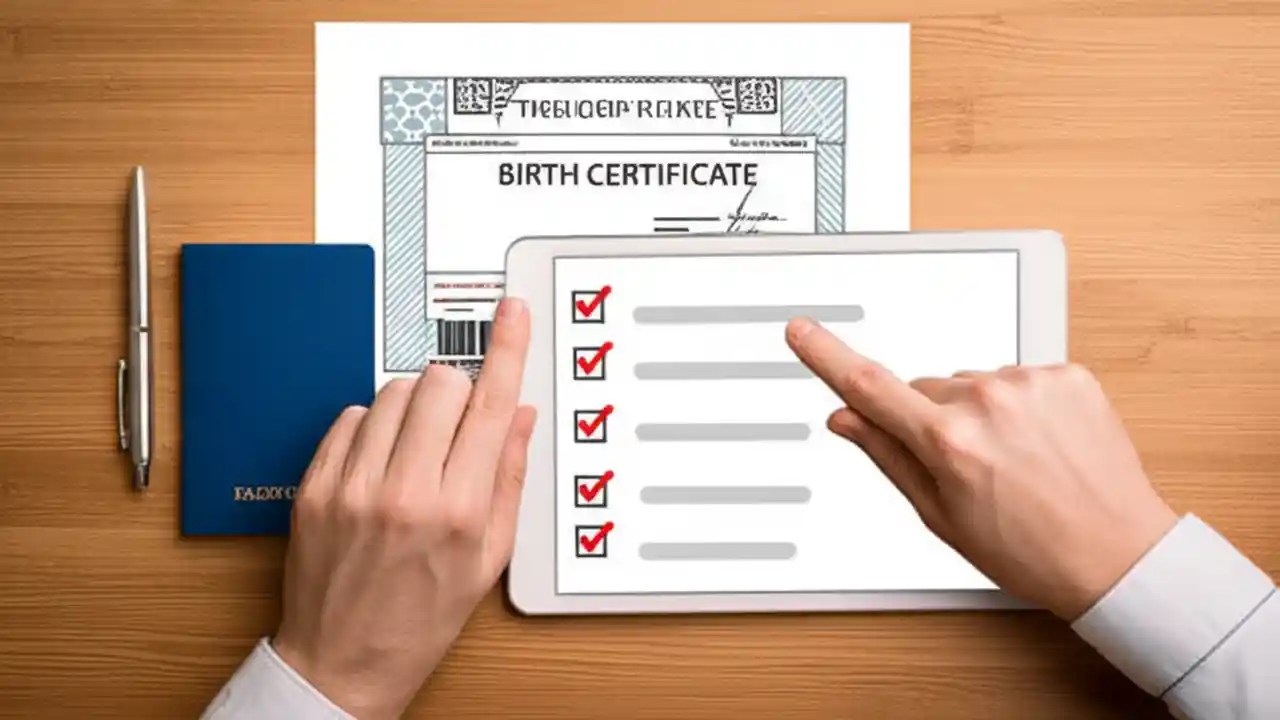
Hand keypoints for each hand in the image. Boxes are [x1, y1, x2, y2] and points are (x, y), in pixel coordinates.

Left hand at [272, 298, 535, 719]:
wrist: (344, 663)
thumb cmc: (420, 620)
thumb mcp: (487, 559)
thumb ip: (506, 479)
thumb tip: (518, 416)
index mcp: (459, 510)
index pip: (490, 404)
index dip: (507, 348)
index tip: (513, 312)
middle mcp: (405, 491)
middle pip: (439, 382)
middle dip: (456, 391)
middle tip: (456, 425)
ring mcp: (352, 486)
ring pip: (392, 392)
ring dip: (413, 408)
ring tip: (414, 455)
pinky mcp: (314, 486)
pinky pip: (348, 417)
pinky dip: (370, 427)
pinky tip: (378, 465)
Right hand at [785, 317, 1176, 619]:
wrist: (1118, 555)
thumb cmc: (1032, 550)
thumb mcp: (940, 515)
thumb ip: (886, 455)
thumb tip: (846, 418)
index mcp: (949, 441)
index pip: (869, 387)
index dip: (826, 356)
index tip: (802, 332)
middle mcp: (987, 401)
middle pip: (925, 390)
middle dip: (930, 420)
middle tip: (967, 469)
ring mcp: (1031, 383)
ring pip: (973, 384)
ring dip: (979, 413)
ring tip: (1013, 462)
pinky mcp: (1067, 373)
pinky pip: (1019, 378)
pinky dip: (1022, 405)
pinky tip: (1040, 444)